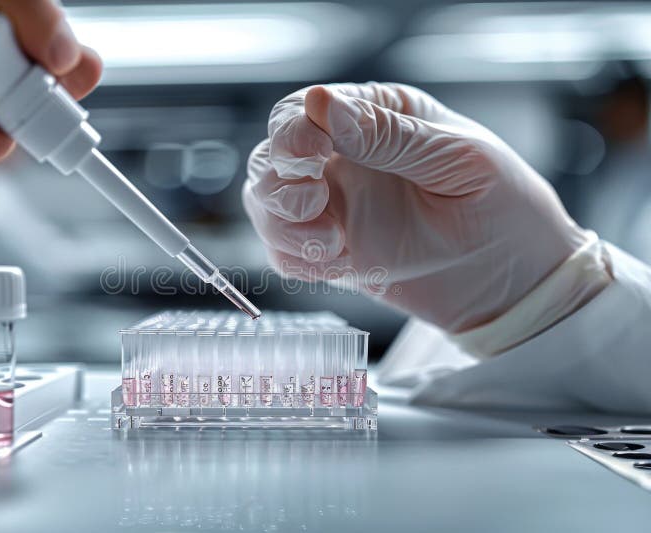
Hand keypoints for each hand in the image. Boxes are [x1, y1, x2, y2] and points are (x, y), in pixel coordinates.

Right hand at [243, 83, 588, 331]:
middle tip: (315, 201)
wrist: (518, 283)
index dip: (294, 131)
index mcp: (379, 119)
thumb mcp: (457, 159)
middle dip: (279, 180)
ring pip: (268, 203)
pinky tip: (334, 260)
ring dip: (281, 221)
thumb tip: (322, 104)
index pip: (304, 111)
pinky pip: (284, 251)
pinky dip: (293, 256)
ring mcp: (337, 208)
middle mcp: (348, 161)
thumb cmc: (504, 207)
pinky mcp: (334, 253)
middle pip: (273, 156)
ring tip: (329, 239)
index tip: (313, 155)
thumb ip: (388, 136)